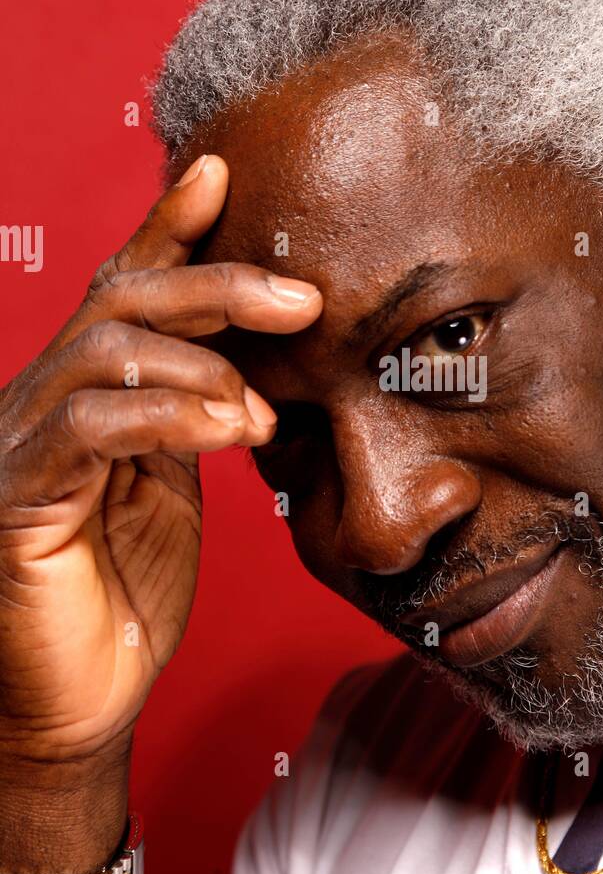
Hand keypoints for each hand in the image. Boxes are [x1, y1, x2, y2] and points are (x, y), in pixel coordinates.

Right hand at [0, 155, 321, 767]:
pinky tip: (227, 428)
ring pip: (103, 347)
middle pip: (121, 300)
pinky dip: (167, 415)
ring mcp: (20, 442)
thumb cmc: (126, 595)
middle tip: (303, 298)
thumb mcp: (173, 488)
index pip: (125, 290)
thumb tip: (251, 369)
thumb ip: (193, 419)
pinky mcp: (17, 495)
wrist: (81, 701)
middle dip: (214, 284)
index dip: (168, 227)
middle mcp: (42, 400)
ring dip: (200, 361)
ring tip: (260, 405)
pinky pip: (89, 424)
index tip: (224, 172)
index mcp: (85, 393)